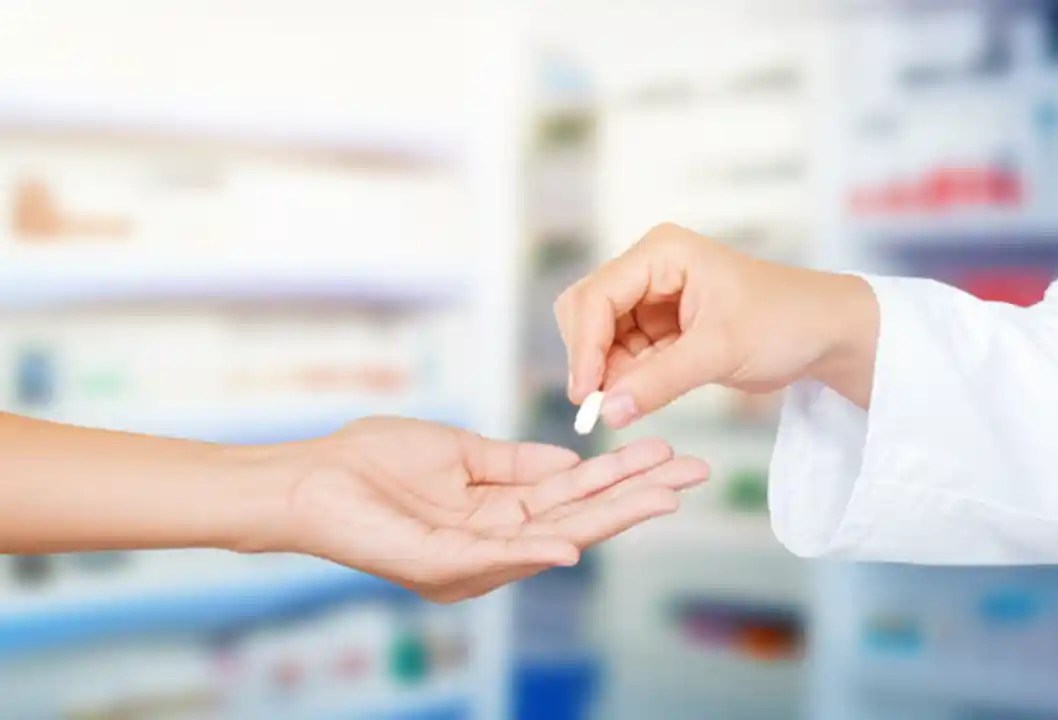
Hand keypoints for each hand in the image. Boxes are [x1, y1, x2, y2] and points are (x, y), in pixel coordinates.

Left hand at [274, 417, 707, 602]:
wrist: (310, 477)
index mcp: (501, 512)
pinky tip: (574, 547)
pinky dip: (536, 555)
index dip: (622, 475)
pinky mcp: (439, 563)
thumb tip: (573, 460)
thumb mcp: (460, 451)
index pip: (575, 494)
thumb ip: (515, 462)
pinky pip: (495, 560)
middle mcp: (496, 541)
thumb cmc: (374, 461)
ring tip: (661, 496)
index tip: (668, 451)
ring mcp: (471, 557)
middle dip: (637, 496)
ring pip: (554, 538)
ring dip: (608, 520)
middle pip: (580, 519)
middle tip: (692, 473)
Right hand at [555, 223, 877, 426]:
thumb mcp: (721, 351)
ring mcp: (653, 298)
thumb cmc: (784, 322)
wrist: (824, 334)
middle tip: (598, 405)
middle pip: (588, 312)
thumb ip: (659, 381)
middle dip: (591, 358)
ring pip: (601, 339)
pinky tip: (642, 397)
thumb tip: (607, 411)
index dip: (584, 346)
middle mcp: (649, 269)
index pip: (598, 296)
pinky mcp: (661, 327)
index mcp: (661, 253)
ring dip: (609, 373)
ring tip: (632, 402)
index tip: (584, 394)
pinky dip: (626, 379)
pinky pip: (624, 355)